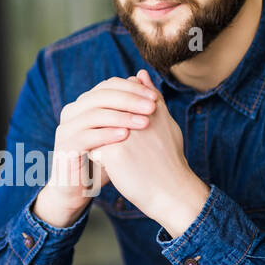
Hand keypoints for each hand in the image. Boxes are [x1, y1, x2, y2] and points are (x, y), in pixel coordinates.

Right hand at [33, 75, 157, 226]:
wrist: (80, 189)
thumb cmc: (104, 159)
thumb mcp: (121, 132)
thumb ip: (131, 107)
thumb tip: (143, 77)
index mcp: (84, 103)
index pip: (108, 85)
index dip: (132, 88)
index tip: (156, 97)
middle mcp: (72, 111)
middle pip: (101, 95)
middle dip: (129, 100)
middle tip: (152, 107)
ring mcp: (65, 128)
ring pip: (94, 114)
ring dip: (121, 116)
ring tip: (144, 122)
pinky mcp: (64, 147)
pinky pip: (86, 136)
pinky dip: (106, 134)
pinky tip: (125, 136)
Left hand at [88, 69, 209, 236]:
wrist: (171, 191)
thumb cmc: (169, 160)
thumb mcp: (165, 123)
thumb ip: (151, 97)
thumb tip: (138, 73)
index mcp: (150, 107)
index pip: (121, 95)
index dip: (115, 111)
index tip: (120, 130)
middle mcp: (137, 117)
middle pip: (105, 110)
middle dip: (103, 124)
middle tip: (117, 146)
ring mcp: (125, 133)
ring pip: (97, 128)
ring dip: (97, 138)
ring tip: (113, 156)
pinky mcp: (114, 152)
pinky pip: (93, 147)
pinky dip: (95, 155)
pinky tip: (105, 167)